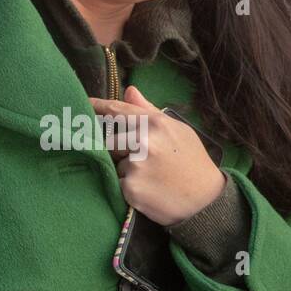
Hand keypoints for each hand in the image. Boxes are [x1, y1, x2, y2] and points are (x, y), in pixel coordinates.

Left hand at [88, 85, 224, 226]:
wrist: (206, 200)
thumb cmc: (192, 162)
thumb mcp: (177, 130)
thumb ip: (149, 111)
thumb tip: (129, 90)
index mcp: (154, 123)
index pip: (117, 110)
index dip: (97, 107)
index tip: (84, 105)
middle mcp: (143, 141)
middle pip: (109, 140)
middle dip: (118, 150)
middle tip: (142, 161)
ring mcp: (136, 165)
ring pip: (114, 164)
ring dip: (125, 170)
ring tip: (151, 176)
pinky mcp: (131, 189)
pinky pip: (119, 183)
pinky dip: (129, 187)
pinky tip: (149, 190)